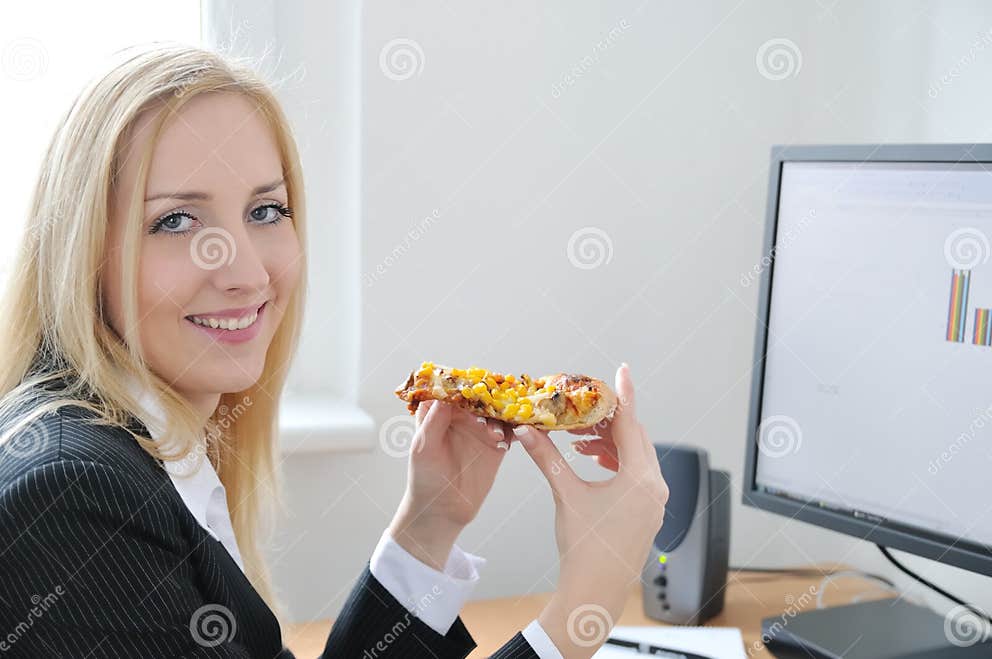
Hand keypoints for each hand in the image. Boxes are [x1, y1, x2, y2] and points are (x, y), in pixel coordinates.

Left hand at [388, 399, 512, 570]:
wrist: (441, 511)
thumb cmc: (424, 478)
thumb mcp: (423, 447)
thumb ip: (434, 420)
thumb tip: (446, 394)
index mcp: (439, 410)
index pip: (455, 388)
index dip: (466, 385)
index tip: (477, 387)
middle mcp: (461, 415)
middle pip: (481, 396)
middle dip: (490, 399)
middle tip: (494, 407)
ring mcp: (480, 429)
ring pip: (497, 412)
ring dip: (502, 417)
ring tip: (495, 436)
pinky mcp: (496, 445)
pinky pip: (510, 431)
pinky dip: (515, 430)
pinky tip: (510, 440)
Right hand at [514, 363, 668, 658]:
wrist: (594, 592)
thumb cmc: (584, 548)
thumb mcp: (566, 495)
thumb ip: (548, 458)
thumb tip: (528, 431)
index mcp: (640, 478)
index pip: (630, 423)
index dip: (623, 394)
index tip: (622, 370)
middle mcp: (655, 487)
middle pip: (634, 437)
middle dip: (607, 420)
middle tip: (583, 409)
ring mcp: (655, 501)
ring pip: (636, 455)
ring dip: (609, 443)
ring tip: (579, 440)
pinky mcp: (649, 512)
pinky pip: (637, 473)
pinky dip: (615, 462)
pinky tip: (591, 461)